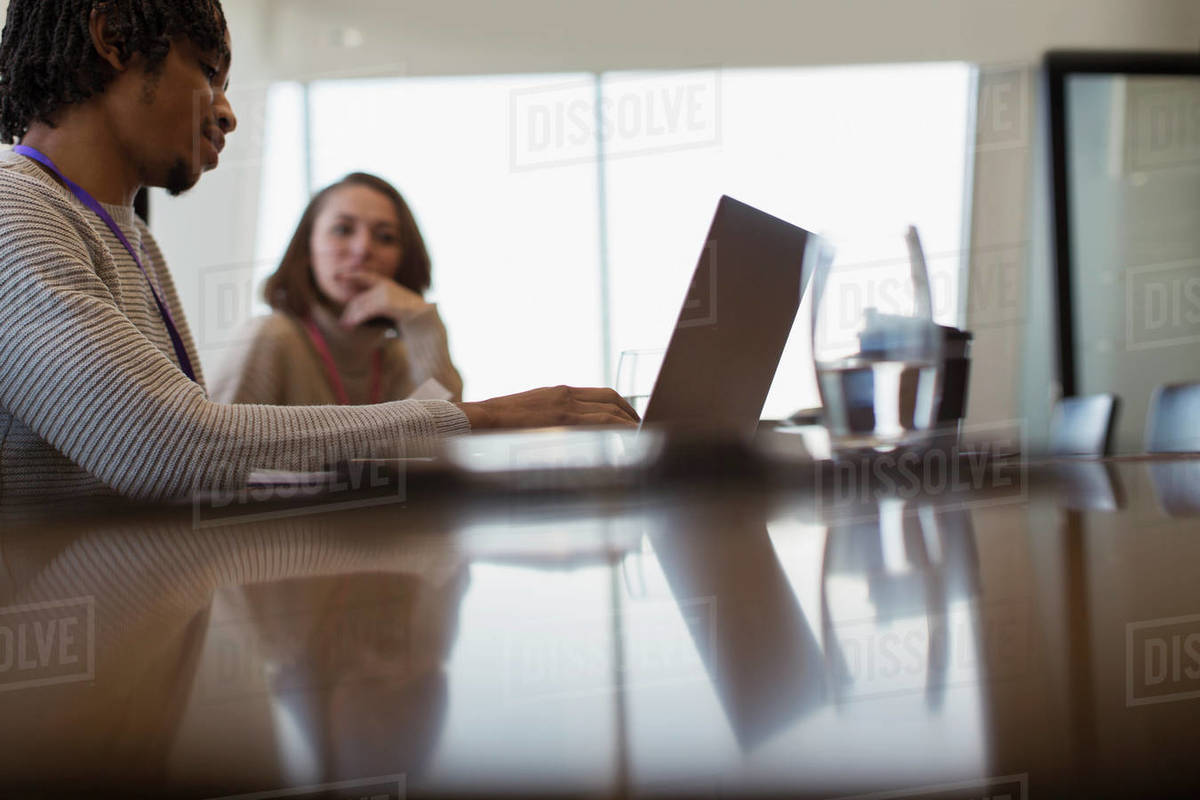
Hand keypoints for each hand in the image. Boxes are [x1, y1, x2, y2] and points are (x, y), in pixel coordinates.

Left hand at [339, 272, 432, 327]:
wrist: (426, 321)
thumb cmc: (411, 318)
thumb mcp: (393, 308)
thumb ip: (378, 306)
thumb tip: (360, 313)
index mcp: (387, 284)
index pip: (364, 276)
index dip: (349, 275)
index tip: (335, 276)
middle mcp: (385, 285)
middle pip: (360, 298)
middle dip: (349, 311)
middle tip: (343, 324)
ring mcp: (386, 292)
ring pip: (360, 305)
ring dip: (351, 317)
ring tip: (346, 327)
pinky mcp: (385, 302)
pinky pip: (365, 310)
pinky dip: (356, 319)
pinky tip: (352, 325)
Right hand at [456, 386, 640, 428]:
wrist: (480, 418)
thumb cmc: (499, 421)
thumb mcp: (530, 410)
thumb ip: (550, 415)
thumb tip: (563, 431)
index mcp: (560, 392)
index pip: (602, 394)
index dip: (621, 405)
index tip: (631, 417)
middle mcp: (566, 396)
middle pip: (611, 400)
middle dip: (631, 414)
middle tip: (642, 428)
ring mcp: (566, 408)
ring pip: (610, 413)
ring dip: (629, 425)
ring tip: (641, 438)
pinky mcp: (562, 422)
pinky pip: (599, 425)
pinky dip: (617, 432)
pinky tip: (625, 443)